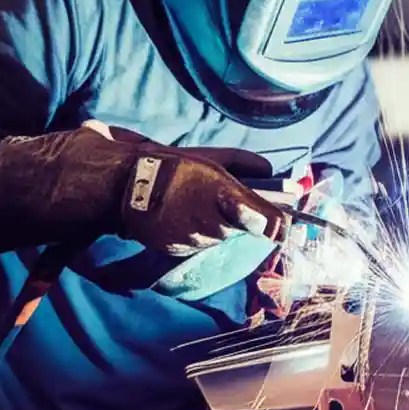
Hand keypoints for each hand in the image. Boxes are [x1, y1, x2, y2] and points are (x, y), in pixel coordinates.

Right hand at [87, 122, 289, 256]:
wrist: (126, 186)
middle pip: (243, 229)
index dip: (277, 225)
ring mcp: (195, 240)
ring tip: (195, 206)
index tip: (282, 226)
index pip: (264, 220)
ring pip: (221, 238)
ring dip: (217, 226)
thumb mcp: (212, 159)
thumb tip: (272, 173)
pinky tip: (183, 218)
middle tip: (221, 201)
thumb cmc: (175, 168)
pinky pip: (200, 245)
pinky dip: (197, 235)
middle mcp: (212, 222)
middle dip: (240, 218)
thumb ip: (246, 164)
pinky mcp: (179, 251)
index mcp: (224, 195)